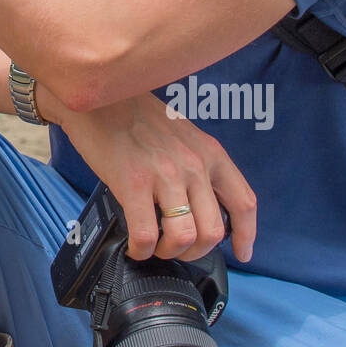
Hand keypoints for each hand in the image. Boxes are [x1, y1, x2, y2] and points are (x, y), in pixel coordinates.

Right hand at [36, 83, 256, 263]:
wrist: (100, 94)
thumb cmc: (135, 113)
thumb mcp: (182, 134)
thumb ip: (197, 165)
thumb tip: (201, 205)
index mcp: (209, 152)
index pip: (243, 202)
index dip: (246, 236)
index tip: (242, 253)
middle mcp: (193, 164)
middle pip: (213, 231)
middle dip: (196, 251)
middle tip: (178, 248)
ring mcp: (164, 175)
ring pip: (183, 237)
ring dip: (169, 252)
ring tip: (155, 245)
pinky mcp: (132, 183)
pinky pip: (146, 235)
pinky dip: (141, 249)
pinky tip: (135, 245)